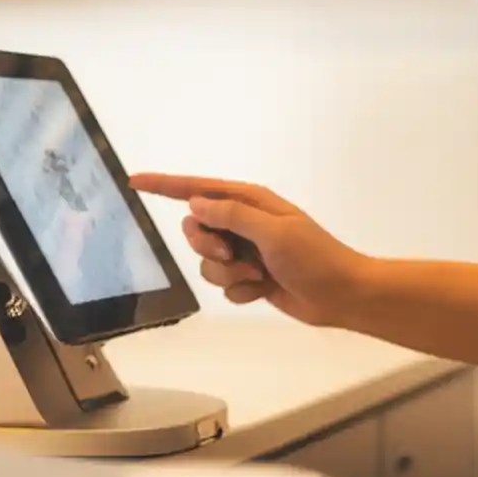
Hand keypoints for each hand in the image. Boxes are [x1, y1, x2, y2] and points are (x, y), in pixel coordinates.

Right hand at [131, 173, 370, 326]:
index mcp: (249, 201)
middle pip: (195, 230)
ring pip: (206, 262)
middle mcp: (242, 222)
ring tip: (256, 275)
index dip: (164, 185)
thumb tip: (194, 203)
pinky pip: (223, 285)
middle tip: (232, 254)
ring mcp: (245, 251)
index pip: (197, 189)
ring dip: (228, 273)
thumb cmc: (315, 257)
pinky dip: (241, 290)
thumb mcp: (273, 231)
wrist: (343, 295)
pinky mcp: (249, 277)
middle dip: (207, 246)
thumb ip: (231, 215)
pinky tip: (264, 290)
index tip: (134, 181)